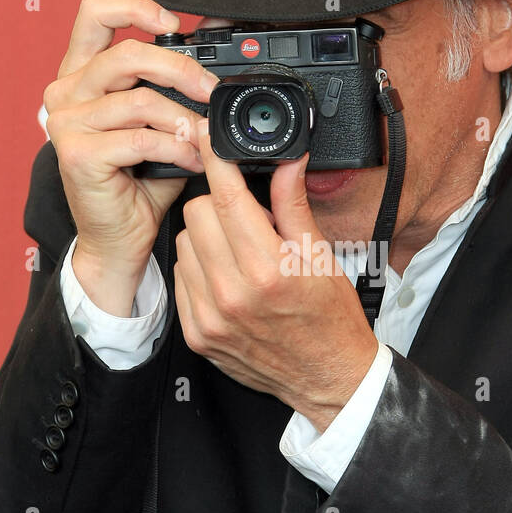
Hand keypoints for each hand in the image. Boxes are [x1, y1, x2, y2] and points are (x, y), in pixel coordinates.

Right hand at [43, 0, 218, 313]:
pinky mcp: (76, 154)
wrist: (118, 239)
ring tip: (206, 139)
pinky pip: (141, 139)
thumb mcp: (162, 123)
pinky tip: (193, 160)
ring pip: (140, 100)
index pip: (95, 13)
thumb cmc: (138, 183)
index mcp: (82, 74)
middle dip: (182, 70)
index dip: (136, 7)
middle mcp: (66, 92)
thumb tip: (220, 48)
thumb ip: (177, 88)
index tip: (174, 24)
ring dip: (186, 120)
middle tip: (212, 91)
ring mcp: (66, 123)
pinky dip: (177, 148)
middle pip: (128, 54)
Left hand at [174, 123, 378, 431]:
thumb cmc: (329, 318)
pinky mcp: (197, 334)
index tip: (205, 134)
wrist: (327, 378)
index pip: (227, 197)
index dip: (214, 158)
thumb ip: (293, 205)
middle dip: (219, 205)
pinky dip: (199, 269)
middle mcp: (233, 293)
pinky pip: (181, 279)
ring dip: (207, 238)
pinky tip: (227, 279)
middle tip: (248, 220)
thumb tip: (287, 160)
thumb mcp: (320, 255)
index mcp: (269, 269)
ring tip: (240, 254)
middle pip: (198, 214)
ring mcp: (210, 317)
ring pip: (184, 244)